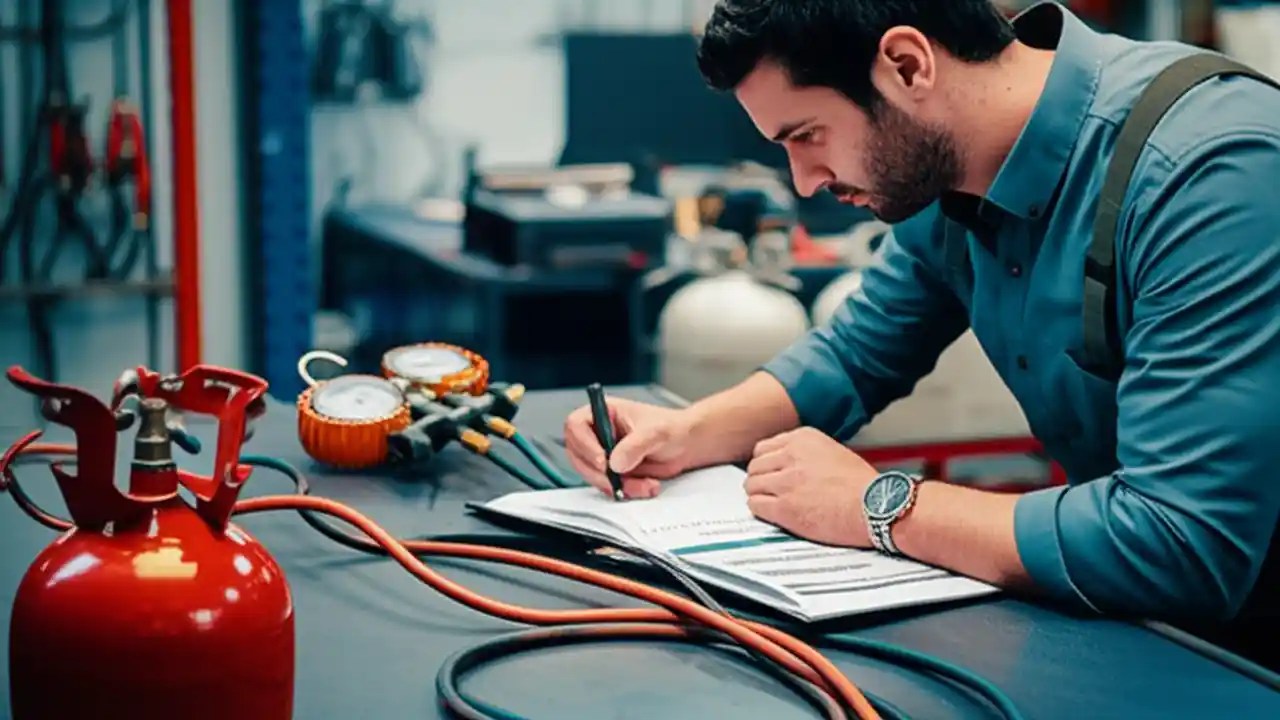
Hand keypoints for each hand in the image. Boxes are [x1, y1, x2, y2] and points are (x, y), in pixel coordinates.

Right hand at [563, 397, 691, 498]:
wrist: (687, 446)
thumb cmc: (672, 428)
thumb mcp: (657, 432)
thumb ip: (636, 445)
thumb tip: (615, 462)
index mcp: (605, 412)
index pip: (576, 425)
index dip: (584, 443)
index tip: (601, 459)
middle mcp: (599, 432)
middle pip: (578, 454)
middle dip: (599, 472)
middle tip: (618, 480)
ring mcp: (603, 453)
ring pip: (592, 474)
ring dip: (615, 485)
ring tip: (644, 484)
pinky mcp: (611, 472)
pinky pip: (607, 486)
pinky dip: (624, 491)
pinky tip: (644, 486)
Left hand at [744, 427, 879, 546]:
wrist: (878, 507)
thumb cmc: (863, 486)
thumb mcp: (833, 452)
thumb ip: (805, 454)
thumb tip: (785, 464)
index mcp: (803, 438)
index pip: (763, 448)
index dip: (766, 465)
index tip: (772, 475)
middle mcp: (791, 456)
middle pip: (755, 467)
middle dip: (761, 481)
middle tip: (772, 493)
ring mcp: (786, 482)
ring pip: (752, 486)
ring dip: (760, 496)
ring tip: (775, 505)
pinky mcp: (785, 507)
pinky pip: (755, 506)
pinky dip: (761, 511)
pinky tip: (775, 514)